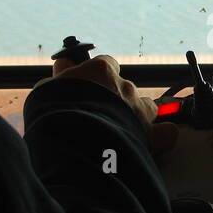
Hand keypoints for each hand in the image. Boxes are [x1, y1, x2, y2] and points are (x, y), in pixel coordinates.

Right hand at [46, 54, 178, 154]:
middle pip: (125, 88)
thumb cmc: (55, 117)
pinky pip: (166, 132)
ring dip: (137, 116)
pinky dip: (160, 136)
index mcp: (101, 71)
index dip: (98, 77)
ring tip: (121, 132)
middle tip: (98, 119)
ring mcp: (140, 111)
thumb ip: (60, 76)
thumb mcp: (46, 90)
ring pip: (146, 107)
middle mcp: (124, 87)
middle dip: (115, 101)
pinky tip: (151, 142)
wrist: (73, 148)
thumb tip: (64, 65)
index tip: (90, 87)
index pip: (106, 64)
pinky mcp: (151, 137)